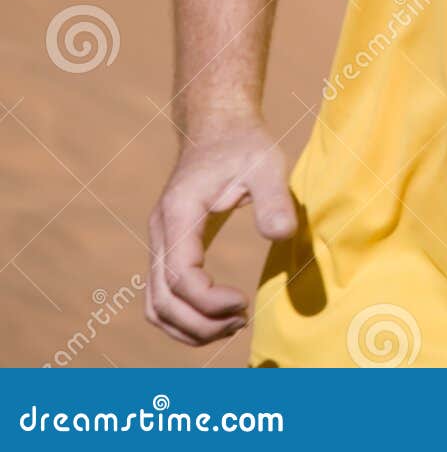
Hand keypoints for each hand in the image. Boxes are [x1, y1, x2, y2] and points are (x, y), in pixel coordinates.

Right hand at [146, 117, 297, 345]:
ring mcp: (160, 241)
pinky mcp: (169, 247)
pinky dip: (185, 316)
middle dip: (201, 324)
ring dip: (190, 327)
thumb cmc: (244, 143)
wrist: (219, 124)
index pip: (180, 277)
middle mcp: (160, 232)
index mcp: (179, 214)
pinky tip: (221, 313)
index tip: (245, 302)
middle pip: (162, 301)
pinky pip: (163, 296)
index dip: (209, 302)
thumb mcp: (266, 164)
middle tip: (243, 320)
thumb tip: (283, 235)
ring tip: (234, 323)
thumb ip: (274, 199)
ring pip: (156, 305)